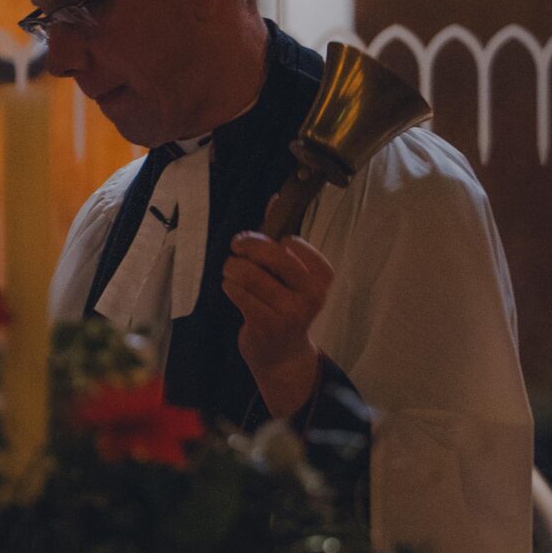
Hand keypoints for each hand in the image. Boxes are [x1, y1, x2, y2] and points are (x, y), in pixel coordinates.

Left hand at [222, 231, 334, 418]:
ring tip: (231, 271)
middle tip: (237, 246)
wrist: (283, 355)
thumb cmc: (284, 304)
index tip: (265, 242)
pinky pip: (239, 293)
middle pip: (273, 255)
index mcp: (321, 277)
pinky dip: (230, 286)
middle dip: (248, 245)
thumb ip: (280, 238)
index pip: (294, 244)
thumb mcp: (290, 275)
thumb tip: (275, 197)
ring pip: (250, 274)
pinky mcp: (267, 325)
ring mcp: (290, 312)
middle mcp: (311, 294)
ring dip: (233, 268)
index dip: (273, 239)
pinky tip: (232, 288)